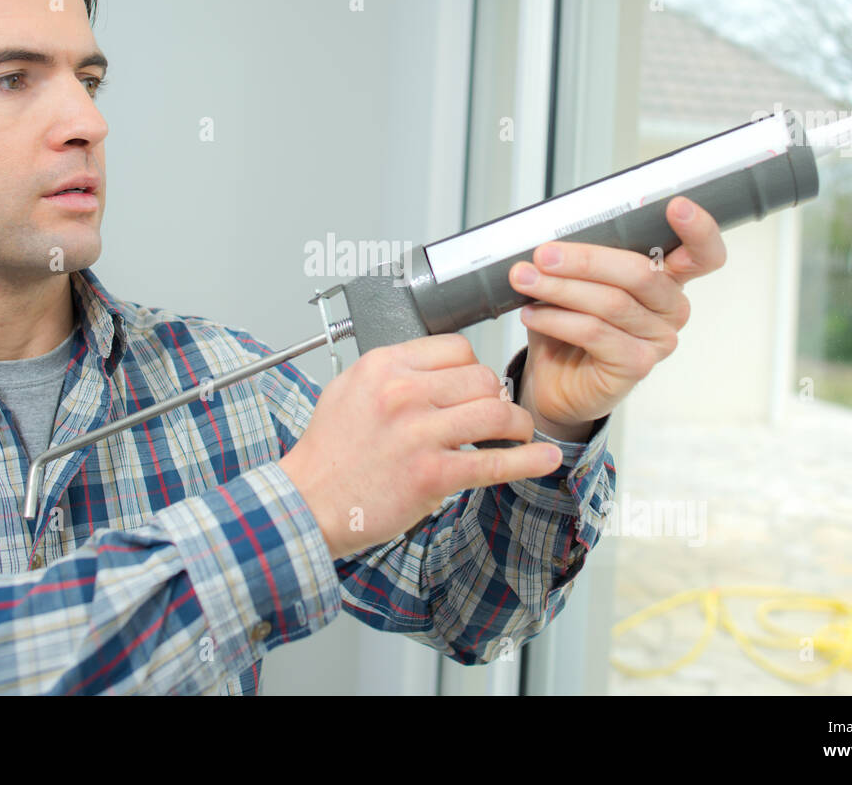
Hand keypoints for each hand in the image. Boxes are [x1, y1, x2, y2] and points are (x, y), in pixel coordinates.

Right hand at [280, 334, 563, 559]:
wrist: (307, 503)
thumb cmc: (328, 454)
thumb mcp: (349, 390)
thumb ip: (392, 373)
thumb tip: (434, 368)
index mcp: (384, 367)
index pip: (456, 348)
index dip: (474, 367)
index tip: (476, 385)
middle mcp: (402, 394)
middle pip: (482, 377)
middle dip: (497, 396)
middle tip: (496, 414)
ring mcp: (418, 434)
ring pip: (496, 412)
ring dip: (517, 425)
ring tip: (518, 434)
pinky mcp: (431, 474)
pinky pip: (494, 461)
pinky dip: (528, 460)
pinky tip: (544, 458)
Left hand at [506, 195, 726, 438]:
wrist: (556, 379)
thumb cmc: (571, 325)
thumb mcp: (577, 281)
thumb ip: (582, 257)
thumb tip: (553, 238)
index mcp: (667, 277)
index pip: (702, 253)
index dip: (698, 229)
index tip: (675, 206)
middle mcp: (671, 308)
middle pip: (640, 273)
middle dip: (585, 260)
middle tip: (544, 254)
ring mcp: (658, 339)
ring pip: (611, 303)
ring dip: (560, 288)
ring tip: (525, 280)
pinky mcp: (636, 365)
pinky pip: (594, 333)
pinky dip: (557, 319)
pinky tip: (532, 313)